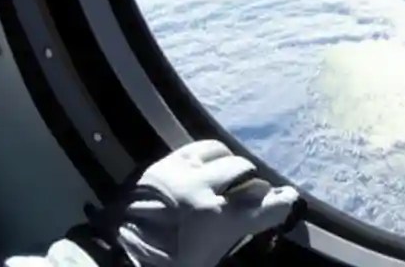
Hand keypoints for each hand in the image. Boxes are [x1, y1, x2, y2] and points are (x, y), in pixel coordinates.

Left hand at [114, 140, 299, 266]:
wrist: (115, 258)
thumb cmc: (169, 264)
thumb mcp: (210, 255)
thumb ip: (238, 229)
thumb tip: (263, 212)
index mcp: (216, 221)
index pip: (265, 206)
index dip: (280, 204)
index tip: (288, 200)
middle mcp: (203, 189)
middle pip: (245, 173)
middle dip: (254, 184)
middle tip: (252, 195)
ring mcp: (182, 172)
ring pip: (222, 154)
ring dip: (230, 165)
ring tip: (229, 177)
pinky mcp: (164, 164)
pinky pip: (197, 148)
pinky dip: (209, 156)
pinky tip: (208, 166)